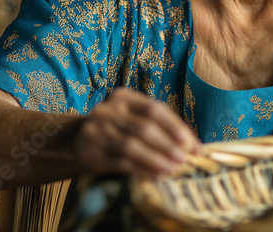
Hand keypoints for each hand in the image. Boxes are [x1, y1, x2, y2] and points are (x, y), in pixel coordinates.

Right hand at [73, 88, 200, 177]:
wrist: (80, 138)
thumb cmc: (119, 128)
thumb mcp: (134, 118)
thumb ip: (159, 127)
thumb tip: (191, 145)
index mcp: (123, 97)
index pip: (154, 109)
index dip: (174, 126)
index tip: (190, 142)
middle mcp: (107, 110)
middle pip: (144, 128)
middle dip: (167, 145)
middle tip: (183, 159)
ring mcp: (96, 130)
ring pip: (132, 147)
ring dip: (155, 160)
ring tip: (172, 169)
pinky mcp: (91, 151)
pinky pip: (121, 162)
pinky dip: (141, 170)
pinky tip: (155, 175)